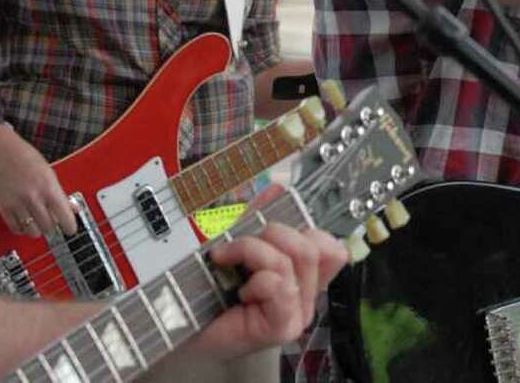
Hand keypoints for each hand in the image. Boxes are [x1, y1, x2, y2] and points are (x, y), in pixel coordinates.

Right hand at [0, 125, 76, 236]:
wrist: (0, 150)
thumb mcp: (49, 172)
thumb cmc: (25, 156)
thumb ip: (60, 192)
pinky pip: (15, 228)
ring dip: (39, 230)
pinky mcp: (3, 207)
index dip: (70, 226)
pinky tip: (26, 223)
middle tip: (55, 224)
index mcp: (48, 187)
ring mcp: (17, 203)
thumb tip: (72, 208)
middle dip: (54, 227)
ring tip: (40, 224)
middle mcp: (33, 196)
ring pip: (33, 230)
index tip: (71, 229)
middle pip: (49, 226)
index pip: (64, 215)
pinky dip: (23, 229)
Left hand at [192, 221, 347, 358]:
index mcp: (303, 277)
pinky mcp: (282, 327)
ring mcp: (297, 314)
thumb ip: (258, 221)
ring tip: (227, 261)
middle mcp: (306, 296)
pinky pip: (278, 285)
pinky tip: (239, 293)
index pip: (332, 247)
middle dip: (271, 233)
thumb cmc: (211, 295)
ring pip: (292, 261)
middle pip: (312, 247)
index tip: (267, 227)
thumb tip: (276, 188)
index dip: (306, 228)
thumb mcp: (239, 249)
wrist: (187, 331)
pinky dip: (254, 280)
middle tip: (238, 245)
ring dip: (252, 251)